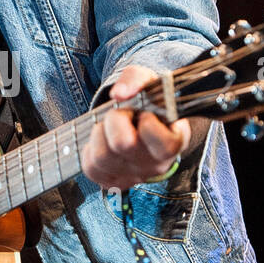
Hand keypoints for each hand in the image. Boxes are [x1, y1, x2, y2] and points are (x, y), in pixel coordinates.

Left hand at [81, 65, 189, 192]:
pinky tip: (101, 141)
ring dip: (99, 134)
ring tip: (109, 126)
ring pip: (102, 158)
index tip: (146, 113)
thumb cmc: (147, 103)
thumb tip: (119, 94)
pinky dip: (90, 150)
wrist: (140, 122)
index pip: (164, 143)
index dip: (148, 122)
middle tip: (121, 114)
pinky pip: (90, 168)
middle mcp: (156, 165)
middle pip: (123, 145)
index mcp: (174, 142)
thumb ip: (136, 79)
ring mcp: (134, 177)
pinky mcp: (114, 183)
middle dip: (115, 120)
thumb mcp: (147, 82)